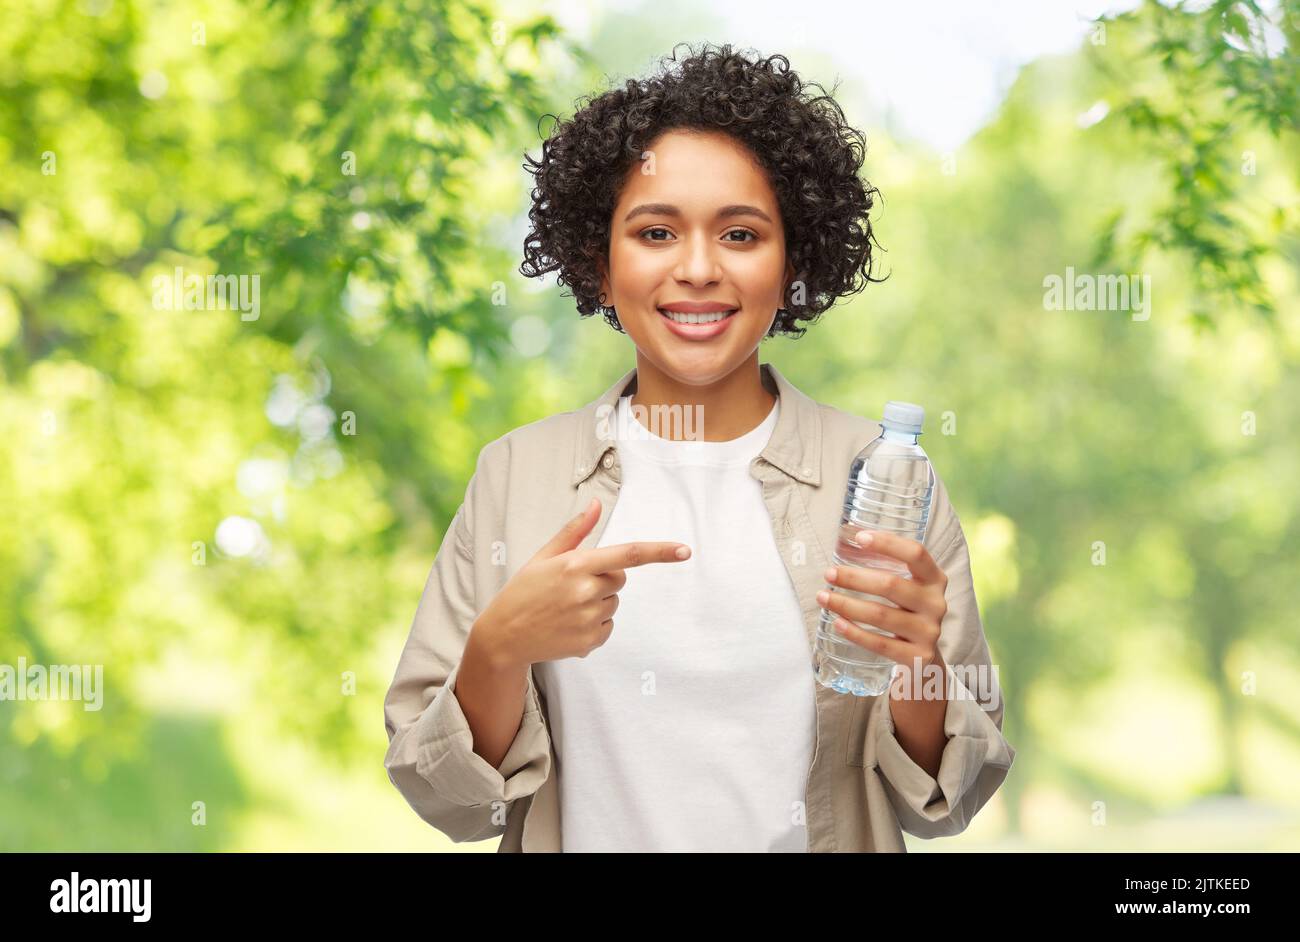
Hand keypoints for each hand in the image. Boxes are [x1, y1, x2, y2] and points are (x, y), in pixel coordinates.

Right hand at [470, 497, 690, 668]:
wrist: (504, 636)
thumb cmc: (523, 591)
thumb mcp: (544, 556)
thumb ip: (575, 531)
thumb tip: (596, 505)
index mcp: (576, 565)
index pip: (629, 554)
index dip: (660, 551)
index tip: (685, 550)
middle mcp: (586, 592)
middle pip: (620, 578)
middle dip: (604, 578)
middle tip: (571, 586)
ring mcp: (589, 619)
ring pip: (613, 602)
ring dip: (597, 602)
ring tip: (565, 608)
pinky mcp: (590, 641)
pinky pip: (608, 627)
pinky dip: (594, 625)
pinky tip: (568, 625)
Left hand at [816, 529, 947, 669]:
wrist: (923, 658)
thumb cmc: (906, 612)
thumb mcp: (907, 588)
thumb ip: (886, 568)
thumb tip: (846, 542)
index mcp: (935, 579)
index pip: (916, 554)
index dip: (888, 543)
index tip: (859, 538)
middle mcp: (936, 604)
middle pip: (891, 585)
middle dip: (855, 578)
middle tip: (829, 574)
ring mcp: (929, 632)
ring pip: (881, 615)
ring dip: (847, 604)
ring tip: (822, 597)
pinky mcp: (918, 658)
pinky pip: (880, 644)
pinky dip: (855, 632)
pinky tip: (837, 622)